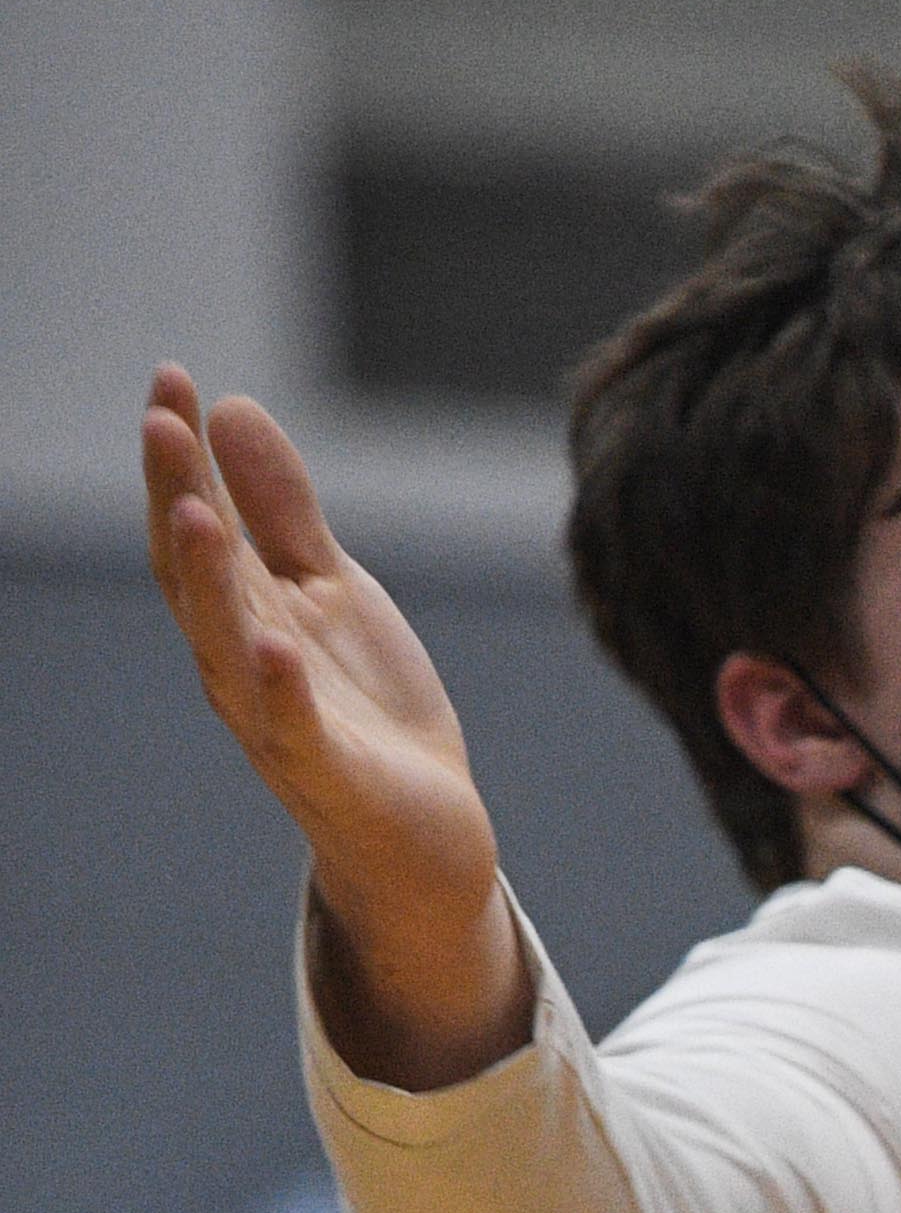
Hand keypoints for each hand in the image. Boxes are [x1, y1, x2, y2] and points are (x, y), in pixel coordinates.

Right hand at [139, 367, 520, 1081]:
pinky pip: (293, 730)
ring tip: (198, 511)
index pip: (196, 524)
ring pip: (225, 646)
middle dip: (176, 498)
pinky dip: (281, 690)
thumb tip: (231, 410)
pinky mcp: (327, 775)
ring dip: (209, 581)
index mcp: (240, 614)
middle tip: (164, 421)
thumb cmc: (367, 708)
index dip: (181, 456)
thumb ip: (284, 512)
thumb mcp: (331, 591)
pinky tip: (274, 645)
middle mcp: (239, 664)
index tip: (173, 380)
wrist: (424, 833)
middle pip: (194, 575)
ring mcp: (276, 721)